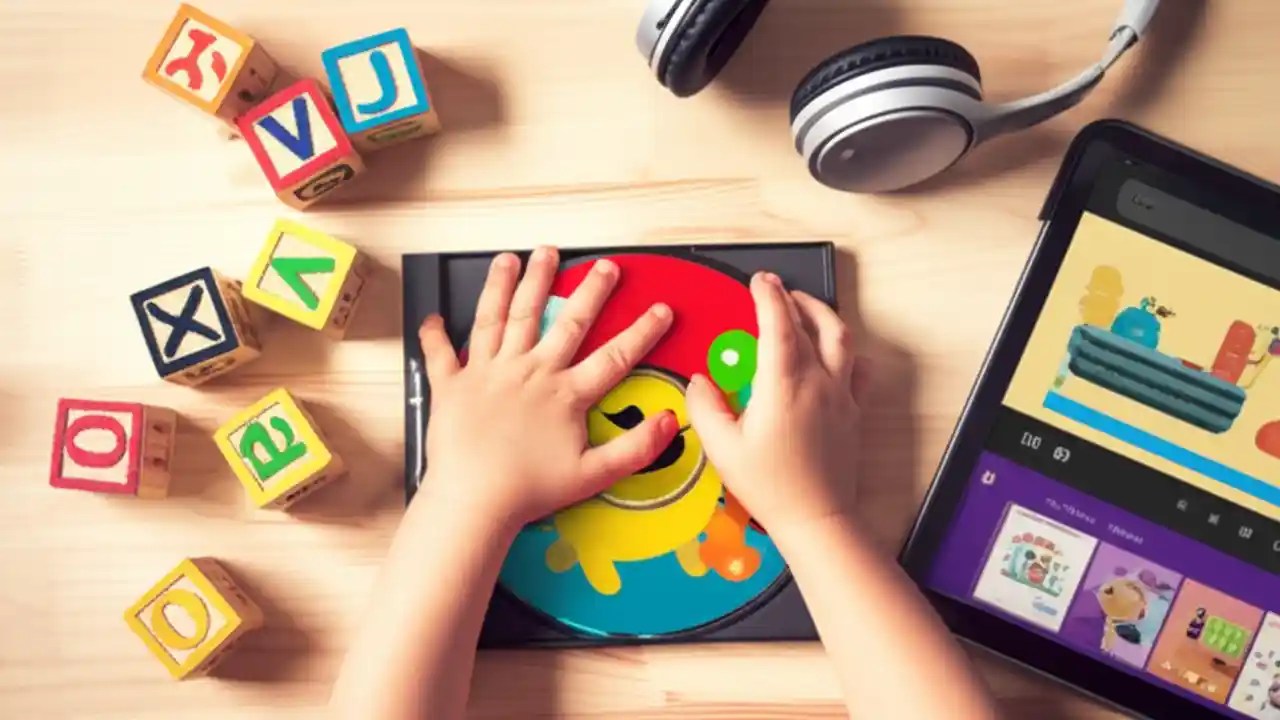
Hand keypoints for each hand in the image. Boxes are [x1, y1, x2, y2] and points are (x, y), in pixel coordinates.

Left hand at [416, 247, 676, 530]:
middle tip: (603, 265)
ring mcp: (487, 374)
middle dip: (588, 290)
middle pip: (562, 321)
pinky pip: (441, 354)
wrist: (474, 500)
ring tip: (516, 257)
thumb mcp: (593, 474)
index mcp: (563, 394)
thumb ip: (635, 447)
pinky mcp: (451, 386)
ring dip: (509, 284)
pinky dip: (435, 335)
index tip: (661, 310)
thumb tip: (671, 423)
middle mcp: (528, 373)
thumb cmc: (530, 490)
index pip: (612, 356)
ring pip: (500, 317)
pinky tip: (434, 317)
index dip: (641, 332)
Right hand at [686, 272, 862, 536]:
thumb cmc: (770, 487)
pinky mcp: (853, 412)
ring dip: (823, 316)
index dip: (769, 296)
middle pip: (813, 323)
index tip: (759, 281)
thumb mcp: (723, 449)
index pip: (779, 324)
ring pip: (842, 339)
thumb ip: (706, 408)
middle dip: (793, 299)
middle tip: (776, 289)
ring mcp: (841, 395)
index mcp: (784, 384)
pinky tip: (835, 352)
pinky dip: (846, 350)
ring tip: (805, 309)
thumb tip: (698, 382)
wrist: (818, 519)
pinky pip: (858, 369)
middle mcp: (818, 382)